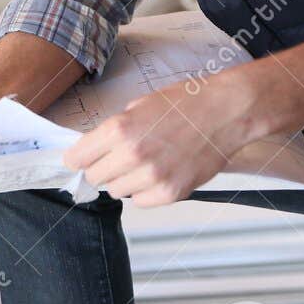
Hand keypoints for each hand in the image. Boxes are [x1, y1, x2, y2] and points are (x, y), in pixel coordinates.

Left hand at [62, 72, 256, 206]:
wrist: (226, 112)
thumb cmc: (186, 102)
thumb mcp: (139, 105)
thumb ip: (115, 129)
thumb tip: (95, 149)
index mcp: (119, 129)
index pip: (78, 157)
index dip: (78, 158)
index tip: (81, 159)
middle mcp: (132, 155)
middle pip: (95, 177)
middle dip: (101, 168)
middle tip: (116, 158)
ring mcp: (152, 177)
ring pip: (117, 191)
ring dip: (124, 179)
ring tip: (144, 162)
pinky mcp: (171, 192)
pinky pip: (140, 201)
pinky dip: (144, 191)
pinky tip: (158, 172)